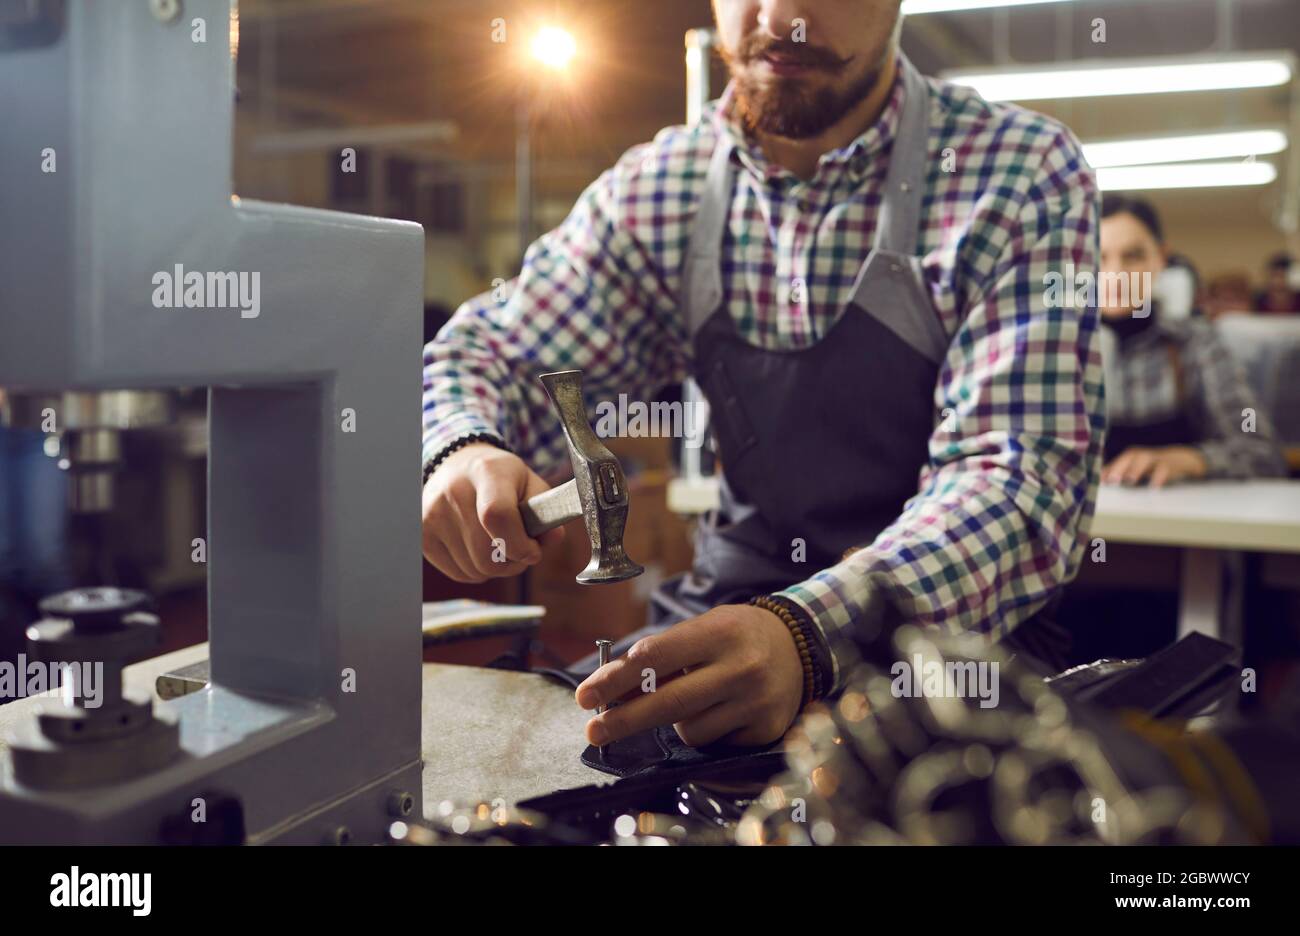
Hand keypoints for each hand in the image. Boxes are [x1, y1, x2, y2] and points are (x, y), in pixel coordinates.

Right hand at [421, 442, 564, 581]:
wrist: (458, 467)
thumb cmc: (501, 479)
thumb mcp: (531, 484)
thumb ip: (547, 512)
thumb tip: (550, 540)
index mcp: (488, 473)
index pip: (498, 516)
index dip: (520, 545)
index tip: (533, 550)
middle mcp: (454, 492)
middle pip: (487, 555)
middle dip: (513, 562)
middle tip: (520, 549)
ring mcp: (433, 515)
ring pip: (475, 570)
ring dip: (495, 568)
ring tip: (498, 544)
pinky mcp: (423, 536)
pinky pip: (460, 574)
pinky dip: (476, 570)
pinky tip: (479, 548)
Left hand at [575, 604, 804, 748]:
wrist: (800, 645)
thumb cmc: (737, 635)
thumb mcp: (704, 628)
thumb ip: (663, 656)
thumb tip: (613, 691)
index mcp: (719, 632)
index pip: (655, 657)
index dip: (615, 679)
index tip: (586, 695)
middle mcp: (741, 667)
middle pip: (668, 702)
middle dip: (624, 720)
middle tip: (594, 731)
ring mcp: (756, 702)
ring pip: (689, 730)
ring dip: (675, 722)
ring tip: (694, 698)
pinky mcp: (765, 729)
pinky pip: (714, 742)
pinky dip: (704, 730)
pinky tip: (720, 710)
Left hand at [1102, 445, 1207, 487]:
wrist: (1180, 459)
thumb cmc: (1151, 466)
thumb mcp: (1135, 468)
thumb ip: (1119, 473)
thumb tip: (1099, 481)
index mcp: (1131, 456)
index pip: (1116, 461)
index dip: (1107, 469)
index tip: (1099, 481)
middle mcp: (1141, 455)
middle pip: (1128, 457)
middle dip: (1119, 467)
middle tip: (1111, 480)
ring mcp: (1155, 458)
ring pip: (1144, 459)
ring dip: (1136, 469)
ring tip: (1129, 480)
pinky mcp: (1169, 464)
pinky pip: (1163, 469)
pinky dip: (1159, 477)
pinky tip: (1154, 487)